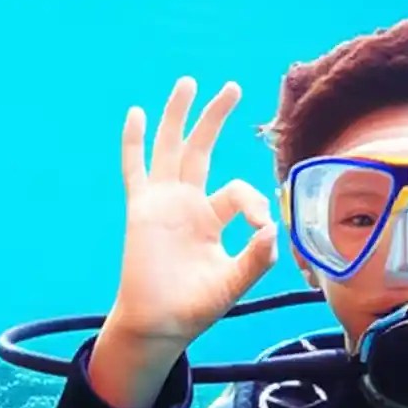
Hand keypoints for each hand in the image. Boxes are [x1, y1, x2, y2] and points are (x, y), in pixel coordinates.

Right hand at [107, 77, 277, 349]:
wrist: (159, 324)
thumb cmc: (196, 307)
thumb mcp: (236, 281)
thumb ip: (256, 257)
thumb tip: (272, 229)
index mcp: (213, 219)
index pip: (239, 191)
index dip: (255, 202)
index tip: (262, 228)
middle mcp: (188, 204)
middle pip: (202, 149)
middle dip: (215, 117)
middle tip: (232, 87)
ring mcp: (163, 203)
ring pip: (171, 149)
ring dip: (179, 116)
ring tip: (188, 83)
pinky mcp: (142, 209)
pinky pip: (135, 170)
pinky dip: (135, 143)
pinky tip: (138, 115)